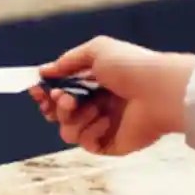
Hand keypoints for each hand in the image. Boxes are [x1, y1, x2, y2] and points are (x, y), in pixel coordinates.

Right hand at [29, 36, 194, 155]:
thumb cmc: (130, 66)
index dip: (46, 93)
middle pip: (59, 114)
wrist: (158, 90)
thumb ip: (68, 61)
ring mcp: (103, 126)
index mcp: (94, 83)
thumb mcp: (96, 51)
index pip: (61, 92)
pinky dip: (90, 132)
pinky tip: (104, 120)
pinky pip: (87, 144)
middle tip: (63, 99)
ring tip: (88, 108)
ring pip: (68, 131)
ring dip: (72, 118)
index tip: (36, 89)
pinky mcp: (111, 144)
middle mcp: (97, 105)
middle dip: (55, 107)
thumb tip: (44, 71)